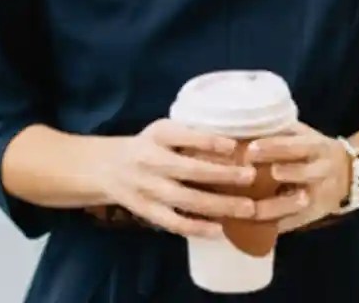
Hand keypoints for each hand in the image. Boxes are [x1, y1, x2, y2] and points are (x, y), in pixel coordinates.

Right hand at [95, 119, 258, 238]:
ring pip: (187, 200)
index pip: (184, 136)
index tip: (235, 146)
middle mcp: (151, 161)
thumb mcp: (163, 129)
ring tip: (248, 209)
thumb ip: (191, 134)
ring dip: (219, 206)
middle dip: (223, 175)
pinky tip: (220, 230)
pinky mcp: (147, 211)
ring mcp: (148, 189)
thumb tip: (236, 142)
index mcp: (158, 135)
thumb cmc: (147, 145)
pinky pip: (175, 223)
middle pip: (190, 171)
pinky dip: (198, 229)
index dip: (210, 141)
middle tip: (252, 177)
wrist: (106, 167)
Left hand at [245, 122, 349, 233]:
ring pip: (296, 205)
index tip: (249, 149)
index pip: (295, 146)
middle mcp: (322, 171)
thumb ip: (281, 131)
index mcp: (318, 147)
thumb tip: (247, 128)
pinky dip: (270, 225)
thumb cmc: (315, 150)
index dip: (272, 147)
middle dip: (276, 174)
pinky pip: (290, 223)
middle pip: (301, 173)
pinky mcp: (311, 217)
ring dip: (270, 207)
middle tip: (247, 174)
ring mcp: (318, 197)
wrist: (348, 175)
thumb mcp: (305, 134)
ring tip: (245, 207)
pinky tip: (248, 224)